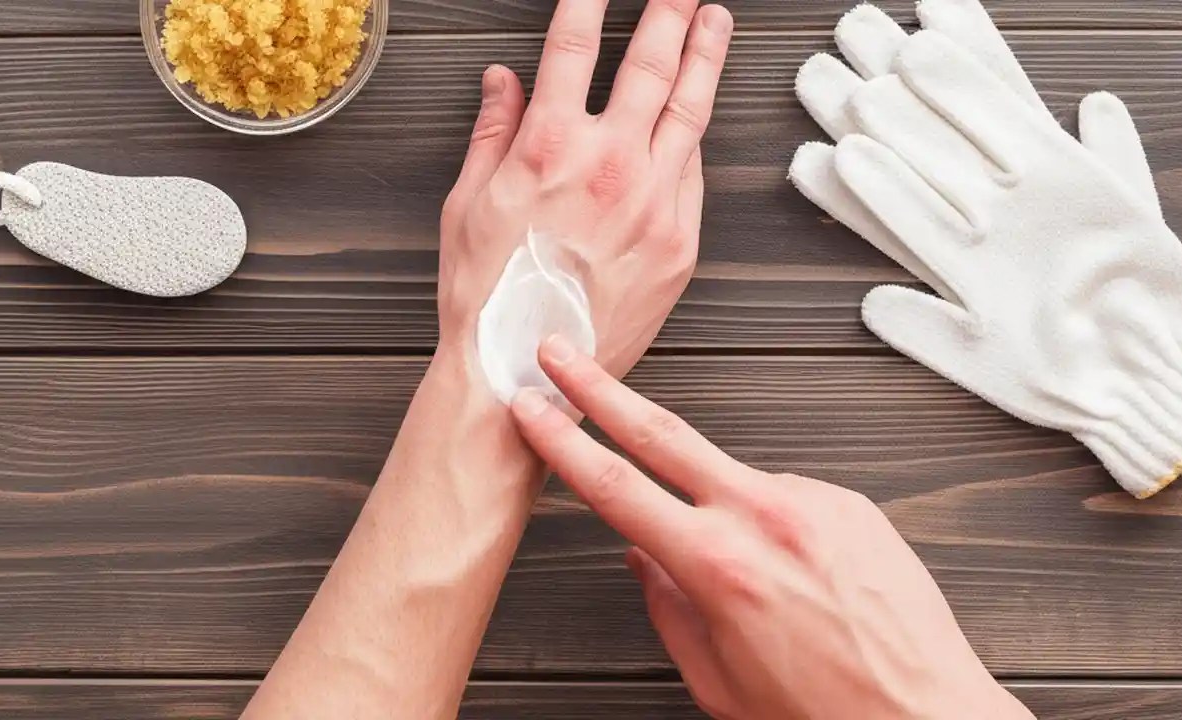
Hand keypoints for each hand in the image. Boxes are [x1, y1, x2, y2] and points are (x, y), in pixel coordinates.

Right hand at [437, 0, 733, 379]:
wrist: (523, 371)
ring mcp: (653, 203)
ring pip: (689, 111)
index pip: (575, 46)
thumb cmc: (487, 297)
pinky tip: (694, 120)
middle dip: (670, 13)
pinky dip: (691, 140)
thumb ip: (492, 133)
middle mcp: (609, 165)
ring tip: (714, 22)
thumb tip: (503, 82)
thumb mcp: (467, 204)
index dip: (589, 2)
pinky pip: (692, 175)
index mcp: (549, 146)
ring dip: (704, 57)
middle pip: (651, 63)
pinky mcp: (679, 243)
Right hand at [509, 335, 1035, 719]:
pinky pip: (786, 498)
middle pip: (661, 432)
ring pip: (733, 480)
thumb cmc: (825, 711)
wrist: (925, 714)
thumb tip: (645, 559)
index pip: (616, 486)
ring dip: (720, 509)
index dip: (562, 441)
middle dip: (601, 388)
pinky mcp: (849, 500)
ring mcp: (812, 500)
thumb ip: (668, 609)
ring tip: (758, 580)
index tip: (534, 409)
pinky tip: (795, 574)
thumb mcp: (718, 681)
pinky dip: (773, 526)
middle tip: (565, 354)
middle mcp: (764, 517)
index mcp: (717, 566)